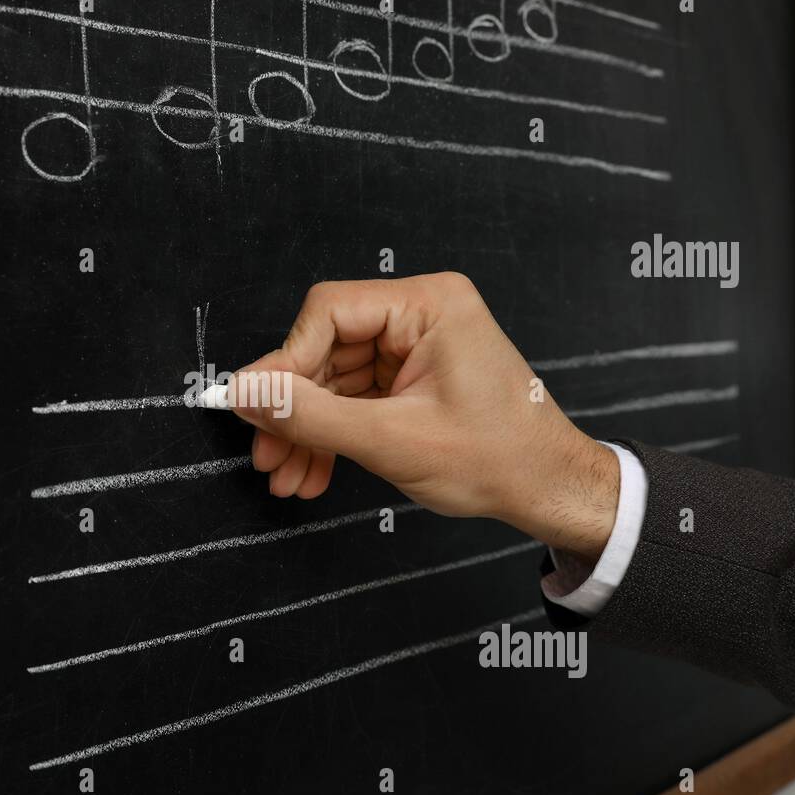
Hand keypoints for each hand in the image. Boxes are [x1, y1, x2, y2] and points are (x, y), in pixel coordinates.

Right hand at [227, 272, 619, 562]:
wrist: (547, 489)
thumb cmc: (498, 458)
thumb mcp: (390, 439)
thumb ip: (310, 415)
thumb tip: (246, 394)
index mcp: (429, 304)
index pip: (329, 312)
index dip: (286, 362)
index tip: (255, 406)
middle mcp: (421, 314)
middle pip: (325, 348)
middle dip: (293, 408)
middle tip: (265, 454)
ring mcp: (415, 346)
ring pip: (333, 379)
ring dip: (306, 430)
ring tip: (286, 475)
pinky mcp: (411, 377)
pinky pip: (353, 397)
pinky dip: (331, 434)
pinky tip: (313, 470)